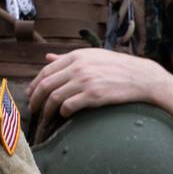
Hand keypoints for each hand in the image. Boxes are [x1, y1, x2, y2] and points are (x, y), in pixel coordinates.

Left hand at [26, 47, 172, 123]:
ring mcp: (86, 81)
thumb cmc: (116, 67)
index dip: (34, 85)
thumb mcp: (91, 56)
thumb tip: (47, 58)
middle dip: (35, 99)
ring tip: (46, 117)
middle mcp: (78, 67)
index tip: (30, 95)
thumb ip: (67, 58)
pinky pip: (69, 106)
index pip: (46, 71)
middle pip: (46, 85)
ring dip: (47, 109)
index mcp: (76, 56)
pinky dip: (62, 112)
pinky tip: (64, 114)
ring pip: (54, 97)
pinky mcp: (94, 95)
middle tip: (32, 109)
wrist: (142, 77)